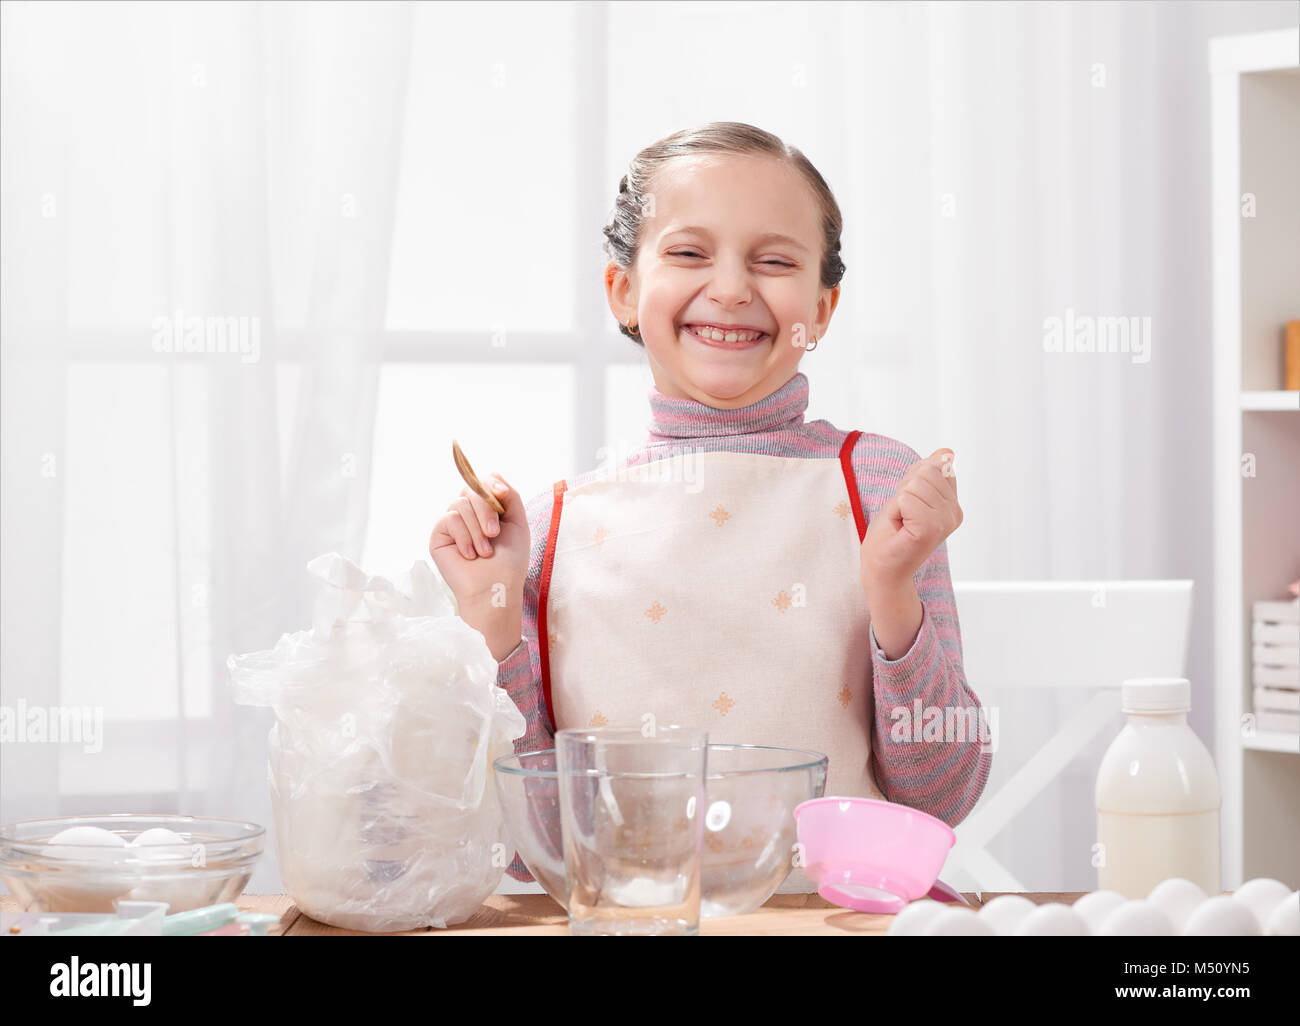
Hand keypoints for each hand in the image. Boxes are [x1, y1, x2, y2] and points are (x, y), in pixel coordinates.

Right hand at [429, 473, 529, 657]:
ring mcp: (453, 523)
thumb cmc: (509, 561)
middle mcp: (468, 513)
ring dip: (477, 529)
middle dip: (486, 509)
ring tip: (485, 552)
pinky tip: (470, 555)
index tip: (502, 494)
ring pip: (460, 503)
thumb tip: (493, 478)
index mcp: (487, 509)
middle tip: (495, 533)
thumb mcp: (518, 523)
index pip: (483, 481)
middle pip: (471, 488)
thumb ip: (510, 496)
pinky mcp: (439, 535)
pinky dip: (464, 537)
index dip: (490, 483)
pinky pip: (450, 519)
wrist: (496, 588)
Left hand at [860, 449, 961, 600]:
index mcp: (953, 504)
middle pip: (926, 472)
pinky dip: (895, 510)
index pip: (934, 466)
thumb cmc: (892, 534)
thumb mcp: (908, 494)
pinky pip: (907, 498)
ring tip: (901, 523)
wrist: (881, 568)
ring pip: (915, 484)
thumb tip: (947, 452)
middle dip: (904, 491)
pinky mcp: (930, 529)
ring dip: (898, 503)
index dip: (911, 482)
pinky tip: (900, 529)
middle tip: (902, 516)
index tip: (908, 506)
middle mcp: (955, 513)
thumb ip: (927, 472)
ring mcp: (945, 522)